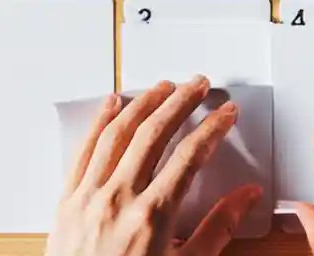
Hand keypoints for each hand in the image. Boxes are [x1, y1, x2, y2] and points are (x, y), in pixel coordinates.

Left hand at [46, 76, 262, 255]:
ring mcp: (89, 197)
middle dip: (181, 102)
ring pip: (118, 134)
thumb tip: (246, 197)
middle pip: (154, 133)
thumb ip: (217, 229)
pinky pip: (84, 151)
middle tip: (198, 85)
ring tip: (164, 87)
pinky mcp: (67, 201)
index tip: (226, 113)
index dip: (213, 128)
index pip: (190, 155)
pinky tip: (112, 106)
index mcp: (153, 216)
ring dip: (144, 103)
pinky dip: (100, 123)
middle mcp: (119, 199)